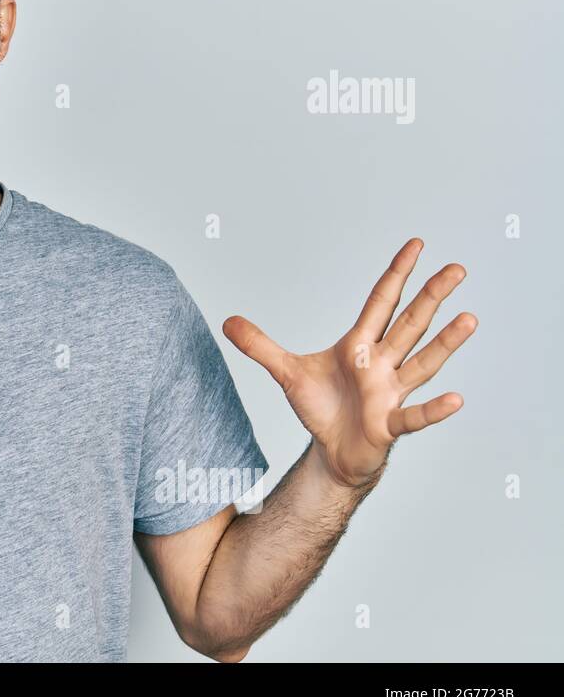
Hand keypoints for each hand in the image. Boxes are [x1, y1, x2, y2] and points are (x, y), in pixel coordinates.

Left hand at [222, 238, 476, 488]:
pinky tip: (456, 399)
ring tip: (470, 318)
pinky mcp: (390, 425)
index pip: (381, 302)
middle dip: (431, 296)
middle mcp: (382, 364)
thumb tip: (228, 321)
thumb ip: (260, 346)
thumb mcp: (286, 372)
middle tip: (458, 268)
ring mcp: (391, 394)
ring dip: (446, 343)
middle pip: (410, 323)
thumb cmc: (321, 408)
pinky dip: (434, 409)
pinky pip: (415, 416)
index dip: (397, 273)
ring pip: (422, 362)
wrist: (332, 452)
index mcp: (360, 346)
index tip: (417, 244)